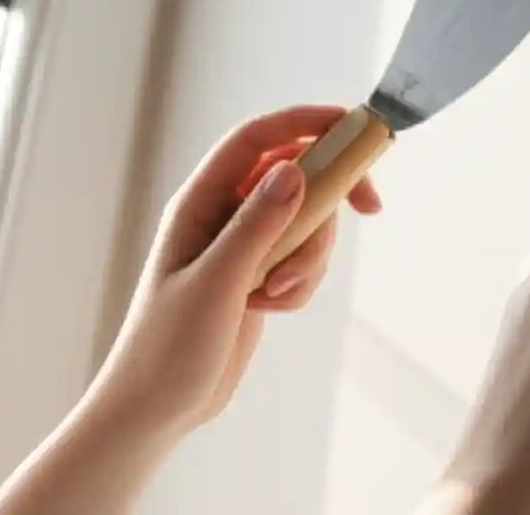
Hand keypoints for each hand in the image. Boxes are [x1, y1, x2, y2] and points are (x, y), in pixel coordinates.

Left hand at [89, 104, 381, 434]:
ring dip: (311, 257)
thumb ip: (257, 226)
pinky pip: (304, 259)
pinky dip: (303, 283)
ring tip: (277, 295)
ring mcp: (244, 244)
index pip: (259, 139)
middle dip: (331, 198)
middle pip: (297, 175)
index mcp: (201, 202)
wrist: (157, 407)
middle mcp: (224, 214)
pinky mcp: (259, 273)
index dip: (307, 121)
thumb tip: (294, 170)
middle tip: (372, 208)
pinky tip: (272, 310)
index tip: (355, 128)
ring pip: (308, 221)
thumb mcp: (216, 284)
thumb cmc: (167, 346)